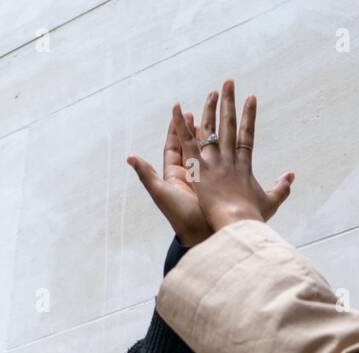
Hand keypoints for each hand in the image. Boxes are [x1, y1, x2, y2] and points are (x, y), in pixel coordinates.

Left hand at [127, 110, 213, 245]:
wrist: (202, 235)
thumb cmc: (180, 217)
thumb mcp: (161, 194)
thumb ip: (146, 175)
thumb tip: (130, 157)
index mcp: (172, 176)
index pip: (173, 147)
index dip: (176, 129)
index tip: (180, 112)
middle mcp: (187, 177)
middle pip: (188, 146)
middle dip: (192, 128)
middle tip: (199, 110)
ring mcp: (203, 181)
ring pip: (204, 152)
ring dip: (208, 135)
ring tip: (213, 118)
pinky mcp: (217, 185)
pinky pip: (218, 164)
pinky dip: (222, 150)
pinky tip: (229, 137)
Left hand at [173, 79, 293, 232]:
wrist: (239, 224)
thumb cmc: (252, 219)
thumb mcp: (270, 204)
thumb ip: (281, 189)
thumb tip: (292, 175)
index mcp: (243, 167)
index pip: (246, 136)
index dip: (248, 117)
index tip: (251, 98)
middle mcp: (228, 160)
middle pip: (228, 126)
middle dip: (229, 103)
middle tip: (229, 82)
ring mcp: (213, 162)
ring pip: (208, 130)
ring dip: (209, 108)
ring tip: (211, 90)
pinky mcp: (198, 169)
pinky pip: (186, 143)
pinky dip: (179, 126)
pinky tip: (176, 107)